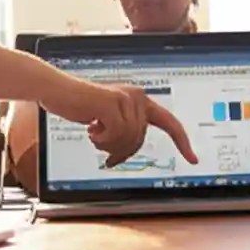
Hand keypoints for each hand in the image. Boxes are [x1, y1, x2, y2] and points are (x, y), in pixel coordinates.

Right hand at [42, 79, 197, 167]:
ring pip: (129, 140)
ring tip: (96, 133)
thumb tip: (130, 152)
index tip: (193, 159)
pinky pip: (116, 135)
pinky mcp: (112, 103)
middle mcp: (137, 96)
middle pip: (141, 140)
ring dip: (108, 145)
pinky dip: (102, 139)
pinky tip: (92, 127)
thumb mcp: (108, 119)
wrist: (57, 90)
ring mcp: (126, 98)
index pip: (170, 123)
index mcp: (140, 100)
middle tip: (107, 154)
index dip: (182, 142)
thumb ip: (125, 129)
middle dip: (122, 152)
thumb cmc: (80, 105)